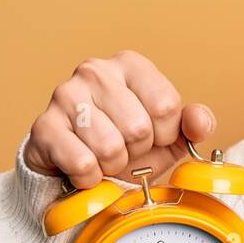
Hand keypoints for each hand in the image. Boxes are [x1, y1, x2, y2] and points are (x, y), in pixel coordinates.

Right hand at [23, 50, 215, 188]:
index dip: (164, 134)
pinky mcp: (44, 126)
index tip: (152, 136)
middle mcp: (95, 71)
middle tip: (124, 149)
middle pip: (138, 128)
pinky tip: (84, 167)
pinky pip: (82, 163)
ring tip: (103, 157)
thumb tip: (199, 123)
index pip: (166, 106)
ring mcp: (66, 95)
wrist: (78, 166)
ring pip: (109, 147)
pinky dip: (89, 177)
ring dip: (112, 165)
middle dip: (136, 151)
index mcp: (130, 65)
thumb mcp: (169, 135)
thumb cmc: (128, 144)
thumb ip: (194, 124)